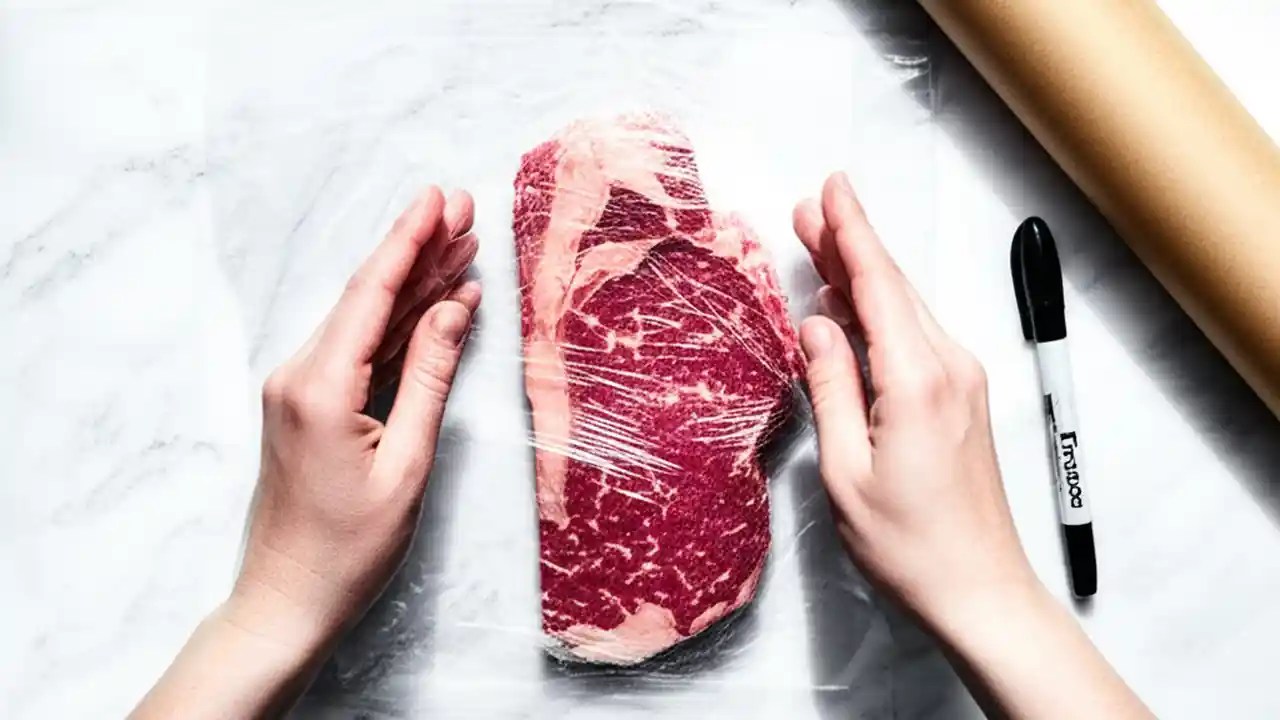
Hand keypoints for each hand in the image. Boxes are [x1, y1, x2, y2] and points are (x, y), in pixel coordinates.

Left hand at [234, 186, 480, 649]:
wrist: (286, 600)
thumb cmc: (349, 548)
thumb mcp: (407, 464)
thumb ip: (429, 377)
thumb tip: (455, 308)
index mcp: (319, 387)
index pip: (372, 293)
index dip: (409, 240)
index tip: (438, 196)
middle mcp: (298, 376)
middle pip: (368, 296)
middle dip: (419, 250)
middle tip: (465, 210)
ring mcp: (297, 389)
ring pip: (364, 319)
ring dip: (413, 284)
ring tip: (461, 245)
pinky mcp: (306, 405)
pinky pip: (357, 349)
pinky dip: (397, 325)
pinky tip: (434, 303)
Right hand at [794, 173, 1150, 719]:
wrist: (981, 591)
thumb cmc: (910, 546)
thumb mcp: (846, 471)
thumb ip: (830, 387)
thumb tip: (817, 325)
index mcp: (918, 381)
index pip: (878, 285)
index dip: (851, 231)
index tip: (831, 188)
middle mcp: (949, 369)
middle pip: (893, 287)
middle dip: (850, 242)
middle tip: (808, 209)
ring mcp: (962, 383)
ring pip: (905, 309)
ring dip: (863, 275)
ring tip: (821, 245)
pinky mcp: (961, 400)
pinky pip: (915, 338)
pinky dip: (880, 313)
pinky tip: (853, 307)